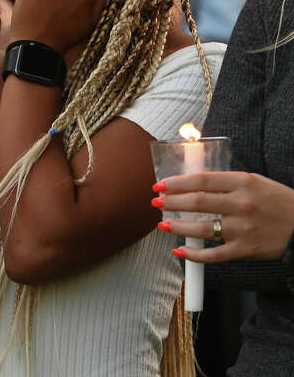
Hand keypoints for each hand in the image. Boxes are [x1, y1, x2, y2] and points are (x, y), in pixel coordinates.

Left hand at [156, 172, 293, 262]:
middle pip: (197, 202)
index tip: (161, 185)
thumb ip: (226, 182)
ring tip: (163, 224)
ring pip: (202, 228)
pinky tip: (180, 250)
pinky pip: (215, 254)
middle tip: (156, 202)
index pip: (202, 180)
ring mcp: (243, 228)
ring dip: (178, 226)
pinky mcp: (246, 249)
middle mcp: (242, 204)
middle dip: (171, 202)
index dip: (177, 183)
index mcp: (243, 183)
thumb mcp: (255, 182)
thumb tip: (193, 183)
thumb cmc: (279, 202)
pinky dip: (194, 254)